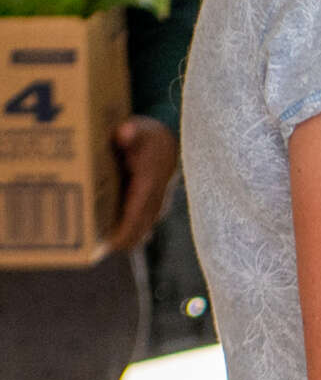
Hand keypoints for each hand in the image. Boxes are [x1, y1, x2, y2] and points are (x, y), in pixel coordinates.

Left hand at [105, 116, 178, 253]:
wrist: (168, 142)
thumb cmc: (148, 136)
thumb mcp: (140, 129)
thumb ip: (132, 131)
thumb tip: (125, 132)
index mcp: (150, 183)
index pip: (139, 214)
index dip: (126, 232)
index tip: (110, 245)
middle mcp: (156, 200)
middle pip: (139, 230)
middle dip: (119, 240)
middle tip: (93, 250)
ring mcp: (156, 207)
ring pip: (140, 231)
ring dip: (122, 239)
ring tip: (97, 248)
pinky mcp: (152, 211)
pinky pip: (140, 228)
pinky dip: (126, 234)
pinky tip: (108, 239)